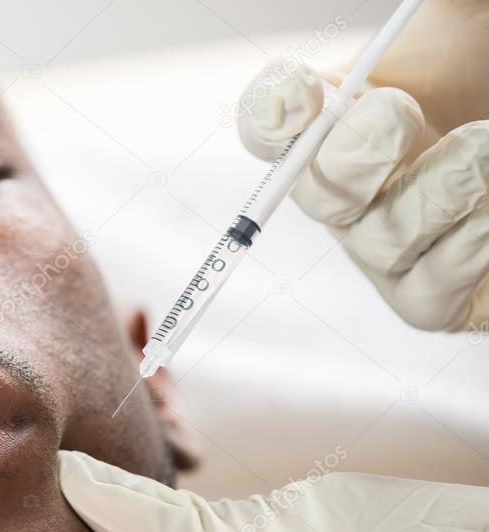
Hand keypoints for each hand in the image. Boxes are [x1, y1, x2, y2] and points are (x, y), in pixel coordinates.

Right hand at [238, 0, 488, 331]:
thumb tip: (407, 19)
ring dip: (434, 192)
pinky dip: (460, 253)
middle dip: (350, 156)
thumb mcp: (468, 24)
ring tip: (486, 149)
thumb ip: (435, 13)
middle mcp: (350, 191)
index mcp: (342, 118)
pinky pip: (422, 296)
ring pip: (377, 243)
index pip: (269, 123)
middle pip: (313, 194)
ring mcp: (386, 250)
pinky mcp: (431, 298)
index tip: (301, 92)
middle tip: (399, 112)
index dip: (270, 114)